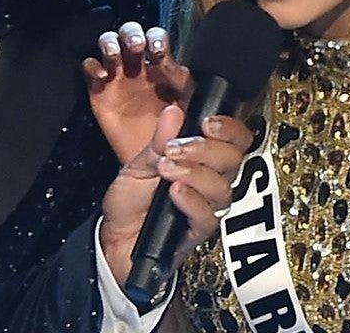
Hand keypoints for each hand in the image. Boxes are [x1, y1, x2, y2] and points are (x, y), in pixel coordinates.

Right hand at [83, 21, 190, 163]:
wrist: (151, 160)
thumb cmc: (172, 133)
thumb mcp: (187, 110)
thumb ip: (184, 92)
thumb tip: (178, 78)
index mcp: (161, 66)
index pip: (157, 38)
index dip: (157, 40)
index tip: (158, 52)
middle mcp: (138, 65)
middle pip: (131, 33)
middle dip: (132, 34)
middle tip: (137, 46)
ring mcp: (117, 76)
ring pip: (108, 42)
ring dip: (111, 43)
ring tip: (115, 56)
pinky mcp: (98, 89)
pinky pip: (89, 67)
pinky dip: (92, 65)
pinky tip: (102, 76)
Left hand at [98, 104, 251, 284]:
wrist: (114, 239)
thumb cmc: (131, 202)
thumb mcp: (138, 164)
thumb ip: (159, 141)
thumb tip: (174, 111)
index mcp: (203, 162)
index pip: (235, 142)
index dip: (230, 129)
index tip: (207, 122)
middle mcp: (210, 184)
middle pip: (233, 161)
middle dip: (207, 148)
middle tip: (176, 147)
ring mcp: (206, 209)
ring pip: (223, 189)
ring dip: (195, 173)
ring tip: (166, 168)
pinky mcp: (196, 234)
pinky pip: (207, 218)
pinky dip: (192, 201)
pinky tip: (175, 191)